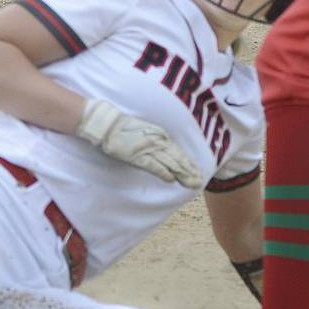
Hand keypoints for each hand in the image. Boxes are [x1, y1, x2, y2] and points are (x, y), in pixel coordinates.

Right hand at [76, 99, 202, 189]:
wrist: (109, 124)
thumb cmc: (125, 128)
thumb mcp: (147, 132)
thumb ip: (158, 142)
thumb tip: (168, 155)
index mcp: (162, 136)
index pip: (179, 153)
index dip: (189, 164)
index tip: (198, 173)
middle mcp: (159, 142)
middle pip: (178, 159)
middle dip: (189, 172)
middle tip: (199, 182)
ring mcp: (148, 149)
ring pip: (170, 163)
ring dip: (182, 174)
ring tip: (191, 183)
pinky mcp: (137, 156)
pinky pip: (153, 166)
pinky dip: (163, 172)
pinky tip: (171, 180)